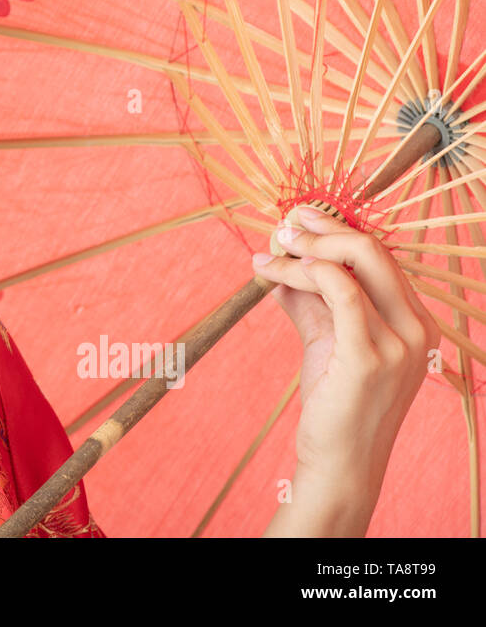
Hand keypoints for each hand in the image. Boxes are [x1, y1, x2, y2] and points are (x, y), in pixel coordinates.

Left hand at [250, 205, 439, 525]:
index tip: (297, 222)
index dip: (335, 231)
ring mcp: (399, 343)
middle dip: (323, 228)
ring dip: (303, 249)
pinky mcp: (371, 356)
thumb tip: (279, 265)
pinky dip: (302, 272)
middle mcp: (416, 328)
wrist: (340, 463)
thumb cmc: (334, 404)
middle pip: (373, 250)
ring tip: (268, 252)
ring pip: (351, 264)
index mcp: (414, 321)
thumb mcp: (324, 340)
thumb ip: (309, 302)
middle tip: (283, 225)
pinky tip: (272, 274)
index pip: (378, 257)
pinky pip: (340, 290)